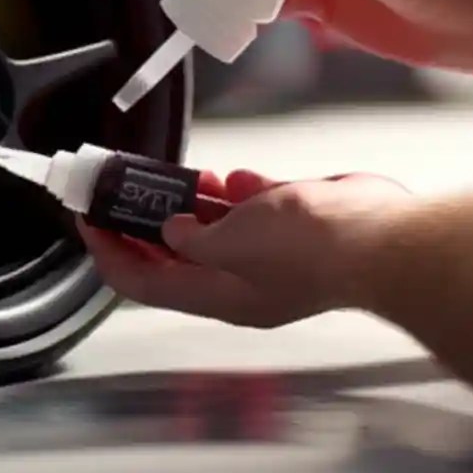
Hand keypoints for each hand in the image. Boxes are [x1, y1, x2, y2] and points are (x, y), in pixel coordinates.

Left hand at [77, 169, 411, 327]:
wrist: (385, 240)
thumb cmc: (315, 247)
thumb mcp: (235, 239)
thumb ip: (195, 237)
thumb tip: (173, 230)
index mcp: (216, 295)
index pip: (141, 282)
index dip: (108, 252)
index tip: (87, 220)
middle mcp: (237, 283)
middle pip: (170, 257)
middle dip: (141, 224)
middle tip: (117, 192)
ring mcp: (267, 259)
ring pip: (211, 232)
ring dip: (186, 205)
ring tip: (166, 177)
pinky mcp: (295, 235)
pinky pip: (252, 215)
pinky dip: (235, 195)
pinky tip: (231, 177)